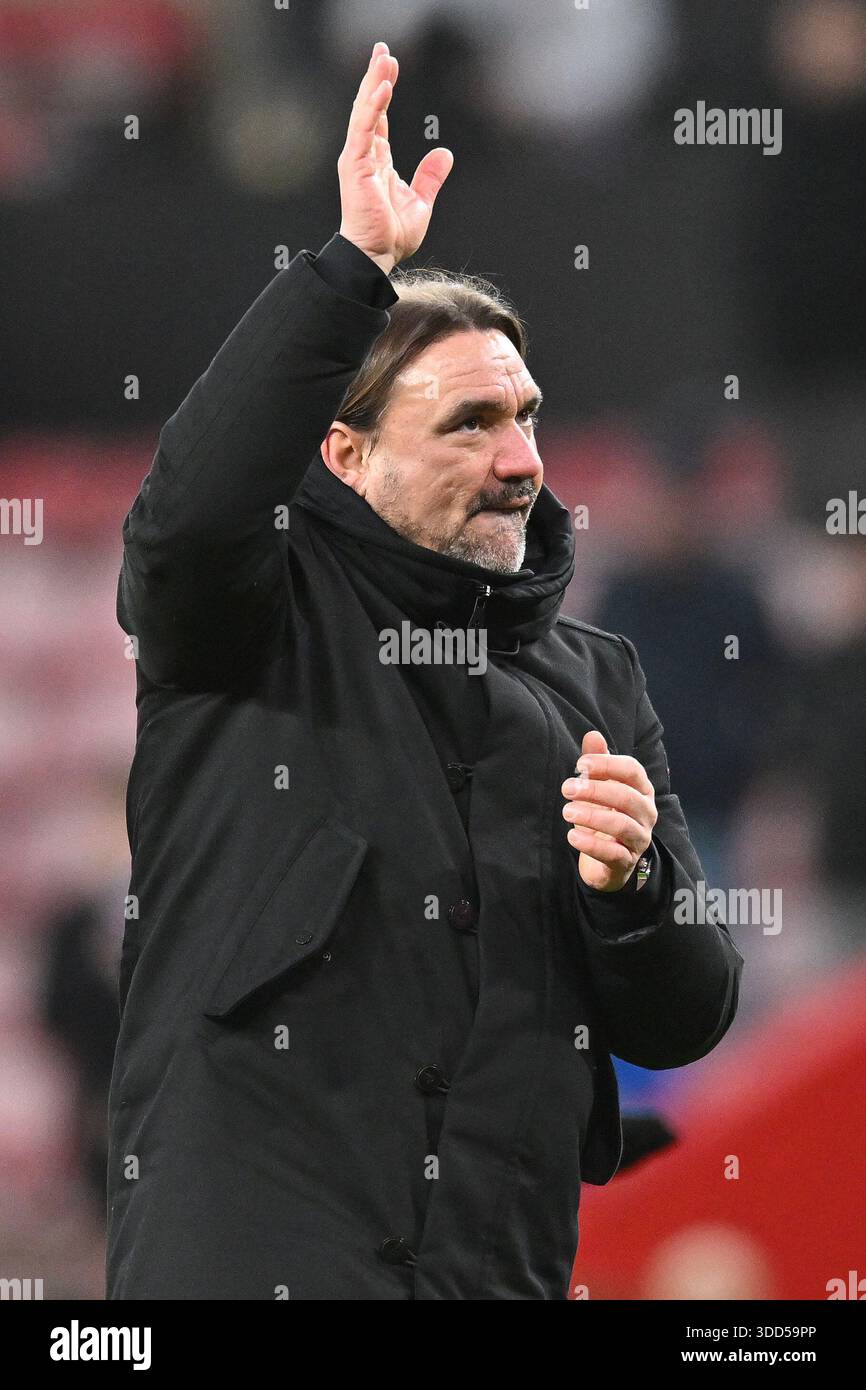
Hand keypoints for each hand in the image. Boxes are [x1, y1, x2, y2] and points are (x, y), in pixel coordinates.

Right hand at [337, 41, 453, 273]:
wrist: (376, 257)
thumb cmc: (391, 236)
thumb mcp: (420, 202)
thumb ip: (429, 177)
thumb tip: (444, 153)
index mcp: (376, 161)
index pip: (378, 118)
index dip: (383, 91)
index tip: (390, 66)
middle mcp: (363, 155)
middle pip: (369, 107)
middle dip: (376, 76)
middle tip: (383, 49)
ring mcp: (357, 159)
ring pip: (365, 111)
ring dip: (374, 82)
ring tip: (383, 57)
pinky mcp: (356, 166)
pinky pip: (365, 129)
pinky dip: (374, 106)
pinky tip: (384, 86)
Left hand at [560, 730, 657, 891]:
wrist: (608, 861)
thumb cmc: (604, 815)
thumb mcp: (600, 787)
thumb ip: (598, 762)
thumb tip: (593, 734)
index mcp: (642, 790)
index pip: (632, 770)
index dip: (607, 764)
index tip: (580, 764)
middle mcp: (646, 813)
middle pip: (626, 797)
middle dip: (595, 790)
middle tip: (566, 788)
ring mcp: (639, 838)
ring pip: (622, 826)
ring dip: (592, 817)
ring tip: (567, 812)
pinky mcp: (626, 862)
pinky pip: (613, 854)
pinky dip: (591, 844)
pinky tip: (572, 836)